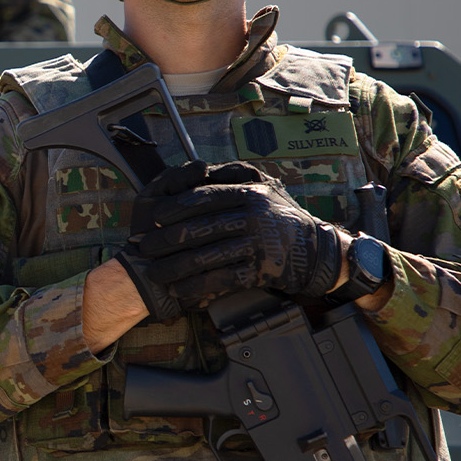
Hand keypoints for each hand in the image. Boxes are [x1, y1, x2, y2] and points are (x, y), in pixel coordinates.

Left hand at [123, 161, 346, 313]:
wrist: (317, 252)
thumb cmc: (281, 218)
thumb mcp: (263, 188)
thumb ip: (233, 178)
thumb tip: (198, 170)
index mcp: (250, 194)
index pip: (204, 199)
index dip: (175, 209)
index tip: (154, 218)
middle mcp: (253, 217)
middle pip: (200, 228)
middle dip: (166, 241)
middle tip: (144, 248)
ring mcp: (257, 245)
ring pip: (207, 256)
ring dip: (175, 267)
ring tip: (154, 274)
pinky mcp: (260, 271)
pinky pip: (222, 279)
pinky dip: (197, 286)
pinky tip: (178, 290)